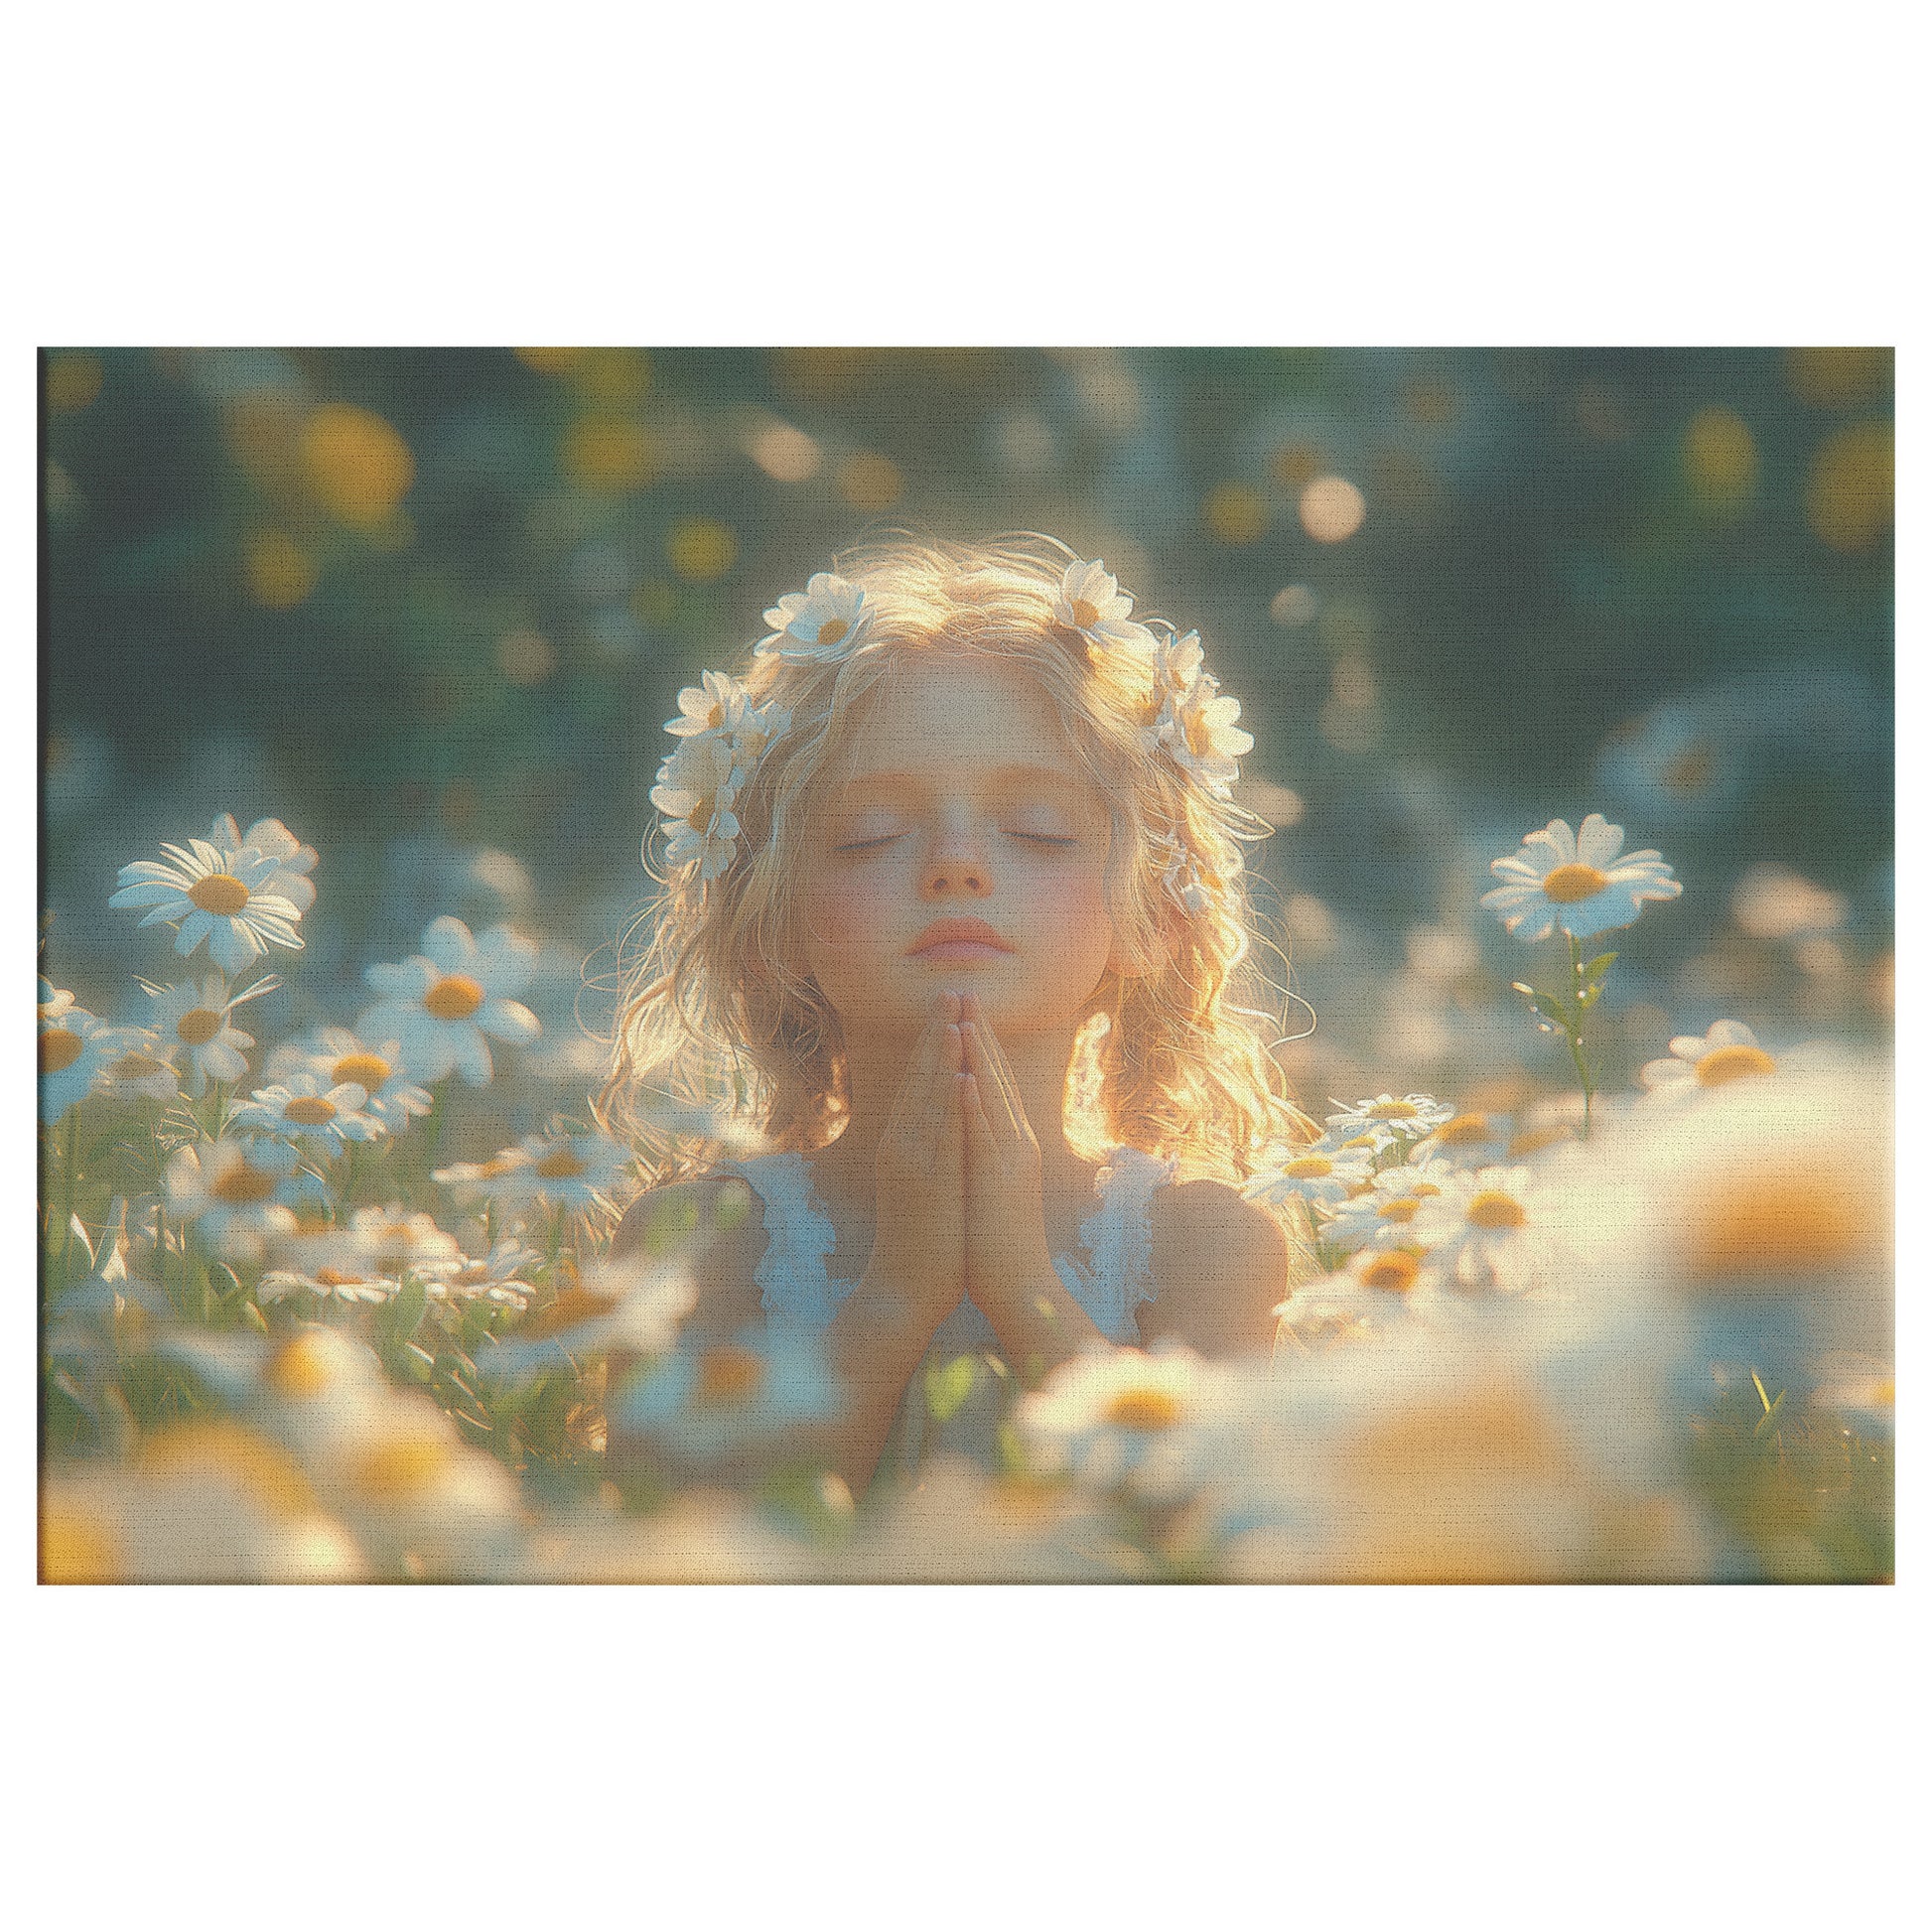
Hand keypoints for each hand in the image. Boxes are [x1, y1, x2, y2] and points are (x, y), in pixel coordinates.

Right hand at [863, 991, 965, 1320]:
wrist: (907, 1288)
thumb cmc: (923, 1237)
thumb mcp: (925, 1180)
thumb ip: (929, 1144)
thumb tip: (944, 1114)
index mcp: (903, 1141)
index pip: (920, 1080)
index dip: (934, 1040)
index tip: (951, 1004)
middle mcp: (902, 1144)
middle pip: (919, 1079)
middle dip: (936, 1032)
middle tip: (951, 990)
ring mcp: (912, 1163)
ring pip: (928, 1099)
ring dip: (941, 1056)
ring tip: (954, 1017)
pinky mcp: (927, 1184)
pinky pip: (940, 1135)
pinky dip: (949, 1102)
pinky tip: (959, 1075)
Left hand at [958, 993, 1057, 1319]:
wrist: (1017, 1286)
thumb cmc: (998, 1240)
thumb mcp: (992, 1183)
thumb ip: (988, 1150)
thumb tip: (975, 1125)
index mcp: (1013, 1141)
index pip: (996, 1080)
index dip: (981, 1041)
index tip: (964, 1006)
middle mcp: (1016, 1142)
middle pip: (998, 1076)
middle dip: (980, 1031)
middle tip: (965, 988)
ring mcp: (1010, 1160)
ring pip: (993, 1097)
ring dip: (979, 1054)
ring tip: (965, 1015)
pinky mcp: (998, 1182)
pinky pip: (985, 1136)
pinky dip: (976, 1103)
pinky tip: (965, 1075)